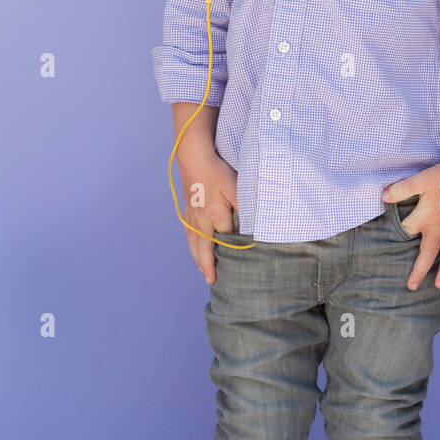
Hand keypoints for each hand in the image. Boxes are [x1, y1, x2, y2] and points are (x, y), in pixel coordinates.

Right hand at [175, 143, 238, 285]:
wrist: (193, 158)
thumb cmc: (216, 171)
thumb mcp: (235, 187)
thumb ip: (244, 206)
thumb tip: (252, 225)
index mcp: (214, 217)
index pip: (225, 239)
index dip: (233, 250)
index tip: (240, 264)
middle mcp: (201, 221)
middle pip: (204, 248)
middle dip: (208, 265)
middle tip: (212, 281)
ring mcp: (192, 216)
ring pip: (194, 243)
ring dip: (198, 258)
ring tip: (202, 270)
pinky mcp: (187, 210)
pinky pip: (189, 234)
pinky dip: (192, 245)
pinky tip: (194, 247)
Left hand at [382, 160, 439, 291]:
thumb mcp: (418, 181)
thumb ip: (400, 190)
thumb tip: (383, 196)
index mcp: (425, 219)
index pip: (407, 231)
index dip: (399, 232)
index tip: (390, 235)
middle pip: (428, 254)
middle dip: (419, 271)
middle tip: (411, 287)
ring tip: (439, 285)